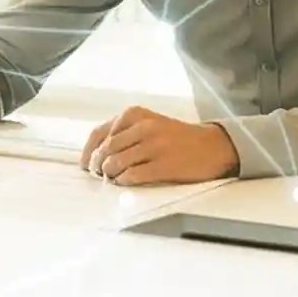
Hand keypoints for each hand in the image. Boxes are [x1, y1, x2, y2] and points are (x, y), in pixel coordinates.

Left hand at [79, 106, 238, 185]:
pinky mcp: (164, 165)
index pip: (100, 133)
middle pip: (106, 150)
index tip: (85, 163)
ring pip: (116, 163)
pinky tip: (125, 182)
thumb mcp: (149, 124)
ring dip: (110, 174)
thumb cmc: (177, 137)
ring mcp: (154, 146)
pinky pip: (133, 175)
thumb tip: (95, 152)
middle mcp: (143, 127)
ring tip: (113, 178)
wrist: (212, 146)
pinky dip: (124, 181)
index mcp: (136, 114)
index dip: (88, 152)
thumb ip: (124, 132)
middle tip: (99, 174)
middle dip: (98, 165)